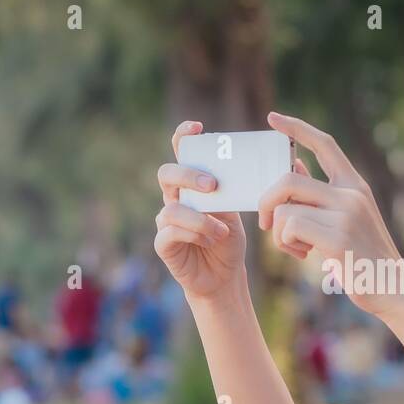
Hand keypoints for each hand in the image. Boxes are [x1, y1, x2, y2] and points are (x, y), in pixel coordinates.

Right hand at [154, 121, 246, 300]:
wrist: (224, 276)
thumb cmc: (228, 240)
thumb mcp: (234, 211)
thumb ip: (229, 191)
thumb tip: (240, 167)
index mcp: (191, 186)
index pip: (181, 153)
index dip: (183, 137)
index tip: (197, 128)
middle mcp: (175, 199)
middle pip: (167, 173)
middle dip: (188, 175)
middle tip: (212, 186)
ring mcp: (166, 221)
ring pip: (171, 208)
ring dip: (200, 218)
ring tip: (221, 231)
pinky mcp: (163, 243)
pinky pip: (170, 231)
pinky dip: (193, 233)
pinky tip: (211, 239)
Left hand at [258, 111, 403, 317]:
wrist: (394, 287)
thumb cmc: (365, 255)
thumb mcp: (347, 217)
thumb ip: (321, 193)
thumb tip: (294, 164)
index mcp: (354, 185)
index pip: (325, 143)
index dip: (296, 128)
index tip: (273, 118)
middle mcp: (351, 194)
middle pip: (288, 178)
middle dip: (266, 200)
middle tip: (265, 223)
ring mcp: (346, 215)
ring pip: (285, 208)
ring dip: (277, 231)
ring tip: (295, 248)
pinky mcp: (338, 238)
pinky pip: (290, 227)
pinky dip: (286, 243)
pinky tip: (304, 255)